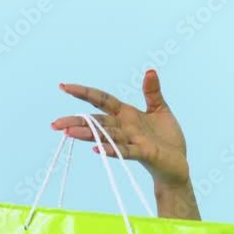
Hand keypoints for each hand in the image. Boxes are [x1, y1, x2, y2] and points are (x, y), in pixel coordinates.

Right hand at [50, 70, 189, 188]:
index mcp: (126, 114)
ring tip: (69, 133)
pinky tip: (97, 149)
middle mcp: (125, 127)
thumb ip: (152, 91)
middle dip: (77, 121)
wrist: (178, 162)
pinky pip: (126, 151)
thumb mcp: (160, 109)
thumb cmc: (166, 137)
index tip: (63, 86)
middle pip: (98, 121)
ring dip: (89, 135)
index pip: (102, 100)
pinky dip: (112, 149)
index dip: (84, 93)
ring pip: (107, 135)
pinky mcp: (144, 153)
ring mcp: (133, 141)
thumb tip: (150, 71)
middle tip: (55, 124)